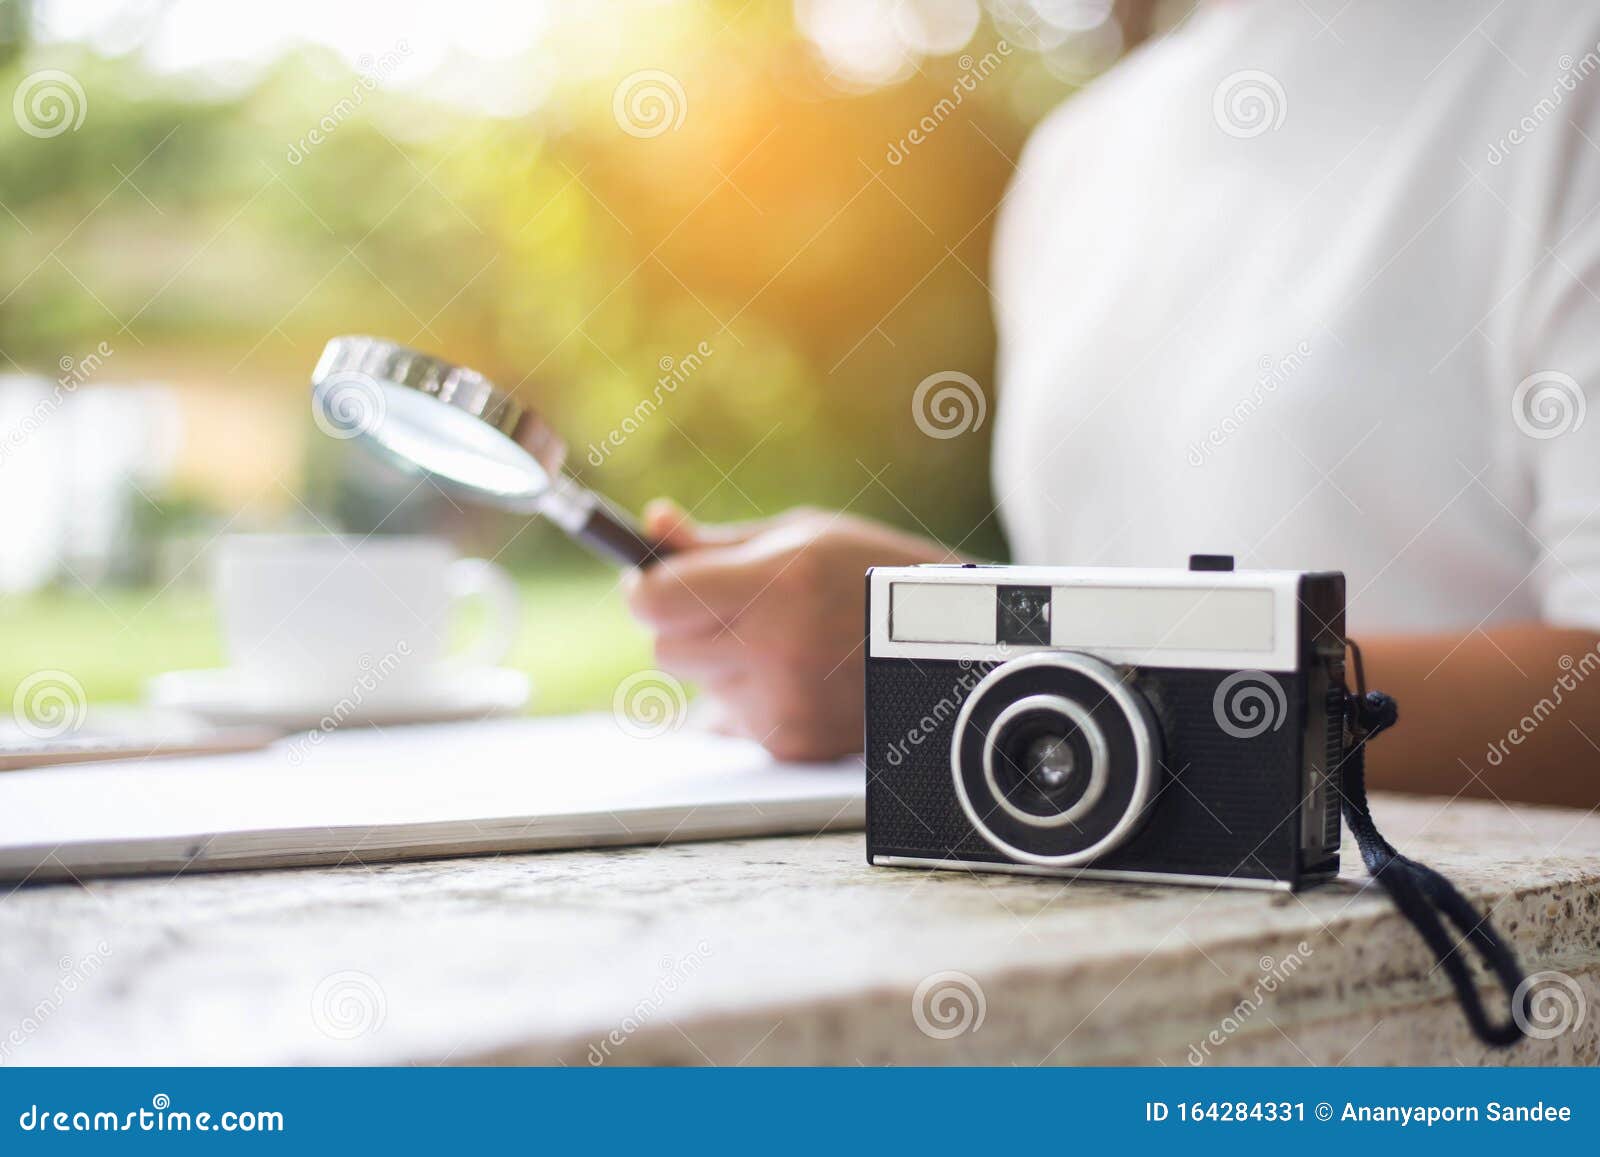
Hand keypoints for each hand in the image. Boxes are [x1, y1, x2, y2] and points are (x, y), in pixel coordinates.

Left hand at [624, 501, 949, 760]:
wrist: (950, 643)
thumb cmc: (871, 574)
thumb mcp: (800, 536)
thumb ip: (716, 543)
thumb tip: (651, 526)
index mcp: (776, 586)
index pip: (657, 602)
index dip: (647, 588)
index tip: (652, 580)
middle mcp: (777, 652)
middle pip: (665, 648)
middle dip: (684, 625)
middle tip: (731, 606)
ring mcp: (785, 706)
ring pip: (699, 685)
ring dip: (722, 662)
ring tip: (786, 639)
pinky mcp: (793, 744)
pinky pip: (734, 719)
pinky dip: (753, 697)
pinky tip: (802, 674)